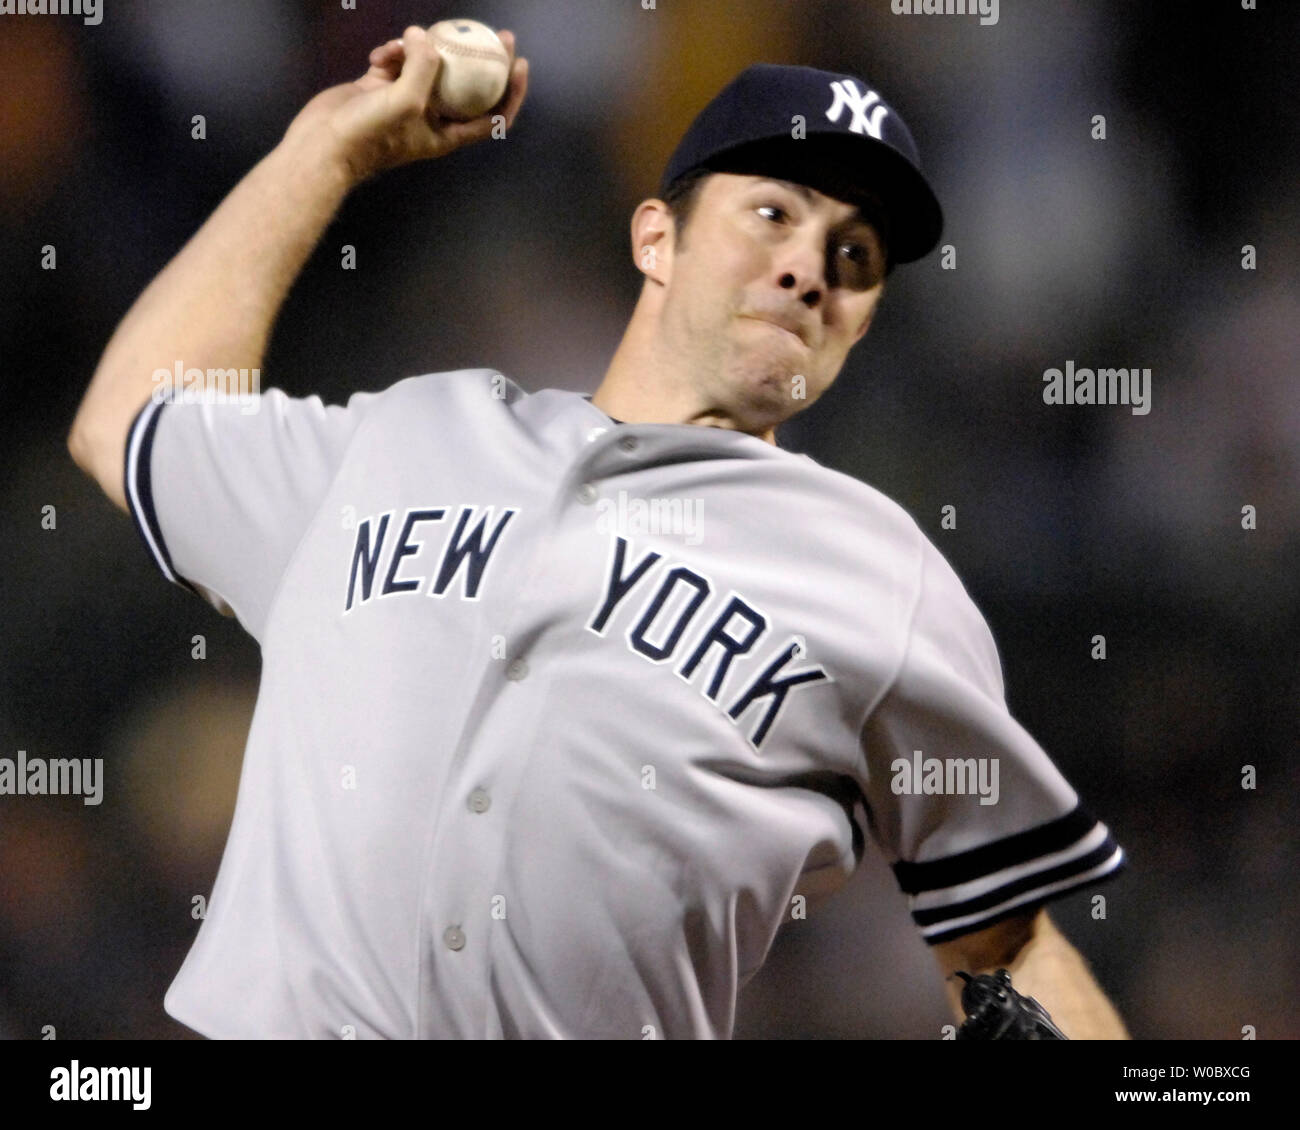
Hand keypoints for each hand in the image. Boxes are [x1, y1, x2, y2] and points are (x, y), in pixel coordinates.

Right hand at [285, 25, 528, 185]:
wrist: (321, 146)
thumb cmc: (369, 135)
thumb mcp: (405, 100)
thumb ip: (423, 66)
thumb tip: (423, 36)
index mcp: (447, 133)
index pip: (492, 115)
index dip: (511, 91)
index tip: (519, 63)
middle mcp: (432, 116)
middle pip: (467, 83)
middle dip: (480, 57)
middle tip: (492, 30)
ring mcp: (406, 100)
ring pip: (427, 64)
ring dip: (417, 48)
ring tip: (399, 45)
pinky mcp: (382, 87)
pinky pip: (397, 59)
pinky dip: (391, 51)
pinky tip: (378, 55)